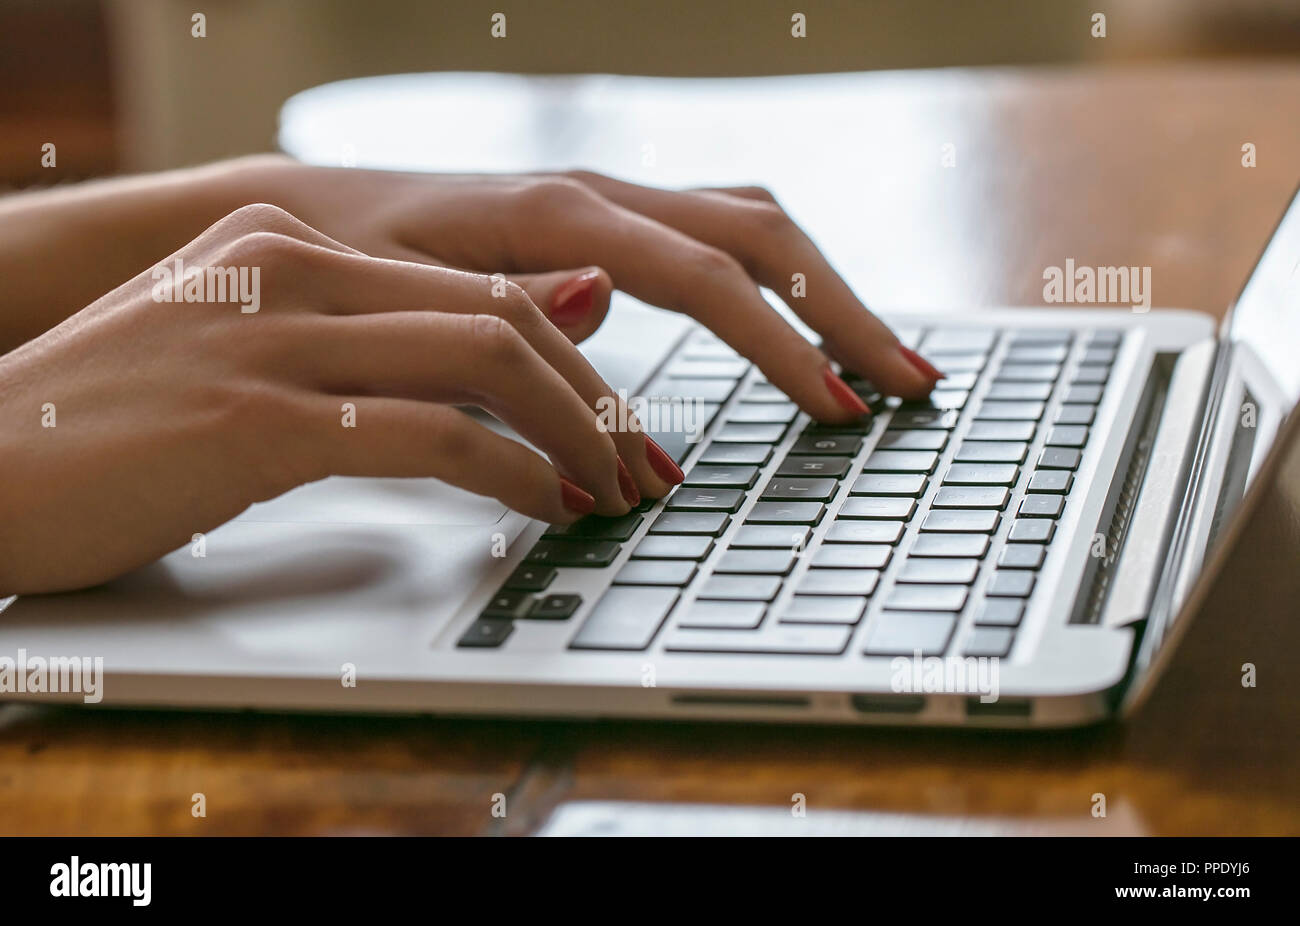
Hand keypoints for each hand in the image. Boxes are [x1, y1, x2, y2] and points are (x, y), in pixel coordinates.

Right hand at [0, 204, 675, 594]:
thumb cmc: (113, 428)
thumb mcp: (254, 357)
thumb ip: (380, 339)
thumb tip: (532, 327)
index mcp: (291, 245)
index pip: (479, 289)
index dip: (575, 361)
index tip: (619, 425)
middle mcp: (290, 268)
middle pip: (503, 317)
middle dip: (596, 400)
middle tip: (641, 466)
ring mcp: (272, 336)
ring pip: (484, 361)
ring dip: (572, 435)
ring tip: (607, 494)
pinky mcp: (253, 417)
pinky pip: (427, 433)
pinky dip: (509, 472)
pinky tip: (541, 507)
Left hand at [238, 158, 944, 418]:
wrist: (300, 225)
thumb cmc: (344, 269)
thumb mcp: (404, 302)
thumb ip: (505, 309)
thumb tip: (609, 301)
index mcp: (559, 216)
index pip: (708, 275)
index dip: (784, 344)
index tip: (840, 411)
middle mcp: (598, 198)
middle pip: (761, 235)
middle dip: (844, 311)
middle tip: (911, 386)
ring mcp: (606, 208)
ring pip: (749, 227)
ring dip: (823, 292)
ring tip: (881, 362)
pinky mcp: (602, 230)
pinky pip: (713, 241)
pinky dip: (772, 286)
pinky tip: (797, 331)